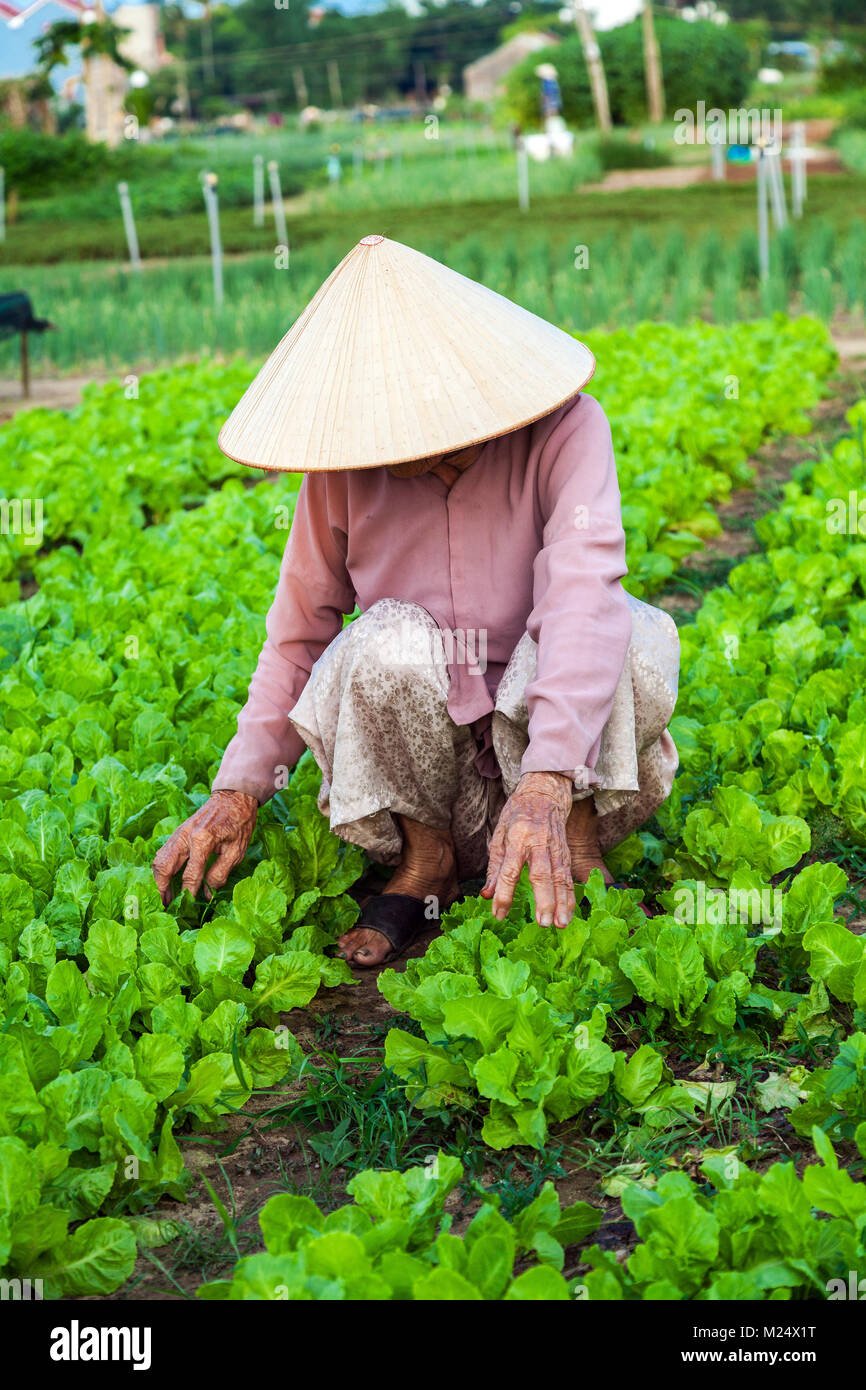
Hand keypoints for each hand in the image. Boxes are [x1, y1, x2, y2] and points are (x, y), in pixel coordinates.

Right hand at [152, 790, 257, 905]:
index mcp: (202, 840)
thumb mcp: (237, 851)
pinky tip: (166, 879)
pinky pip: (163, 853)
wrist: (233, 797)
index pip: (190, 875)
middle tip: (167, 905)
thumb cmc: (239, 824)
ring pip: (159, 860)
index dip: (188, 894)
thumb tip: (207, 894)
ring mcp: (178, 833)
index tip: (187, 908)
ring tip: (164, 896)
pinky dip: (161, 868)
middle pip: (164, 867)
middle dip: (162, 889)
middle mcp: (185, 836)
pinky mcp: (177, 832)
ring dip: (159, 879)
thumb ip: (220, 873)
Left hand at [481, 771, 574, 927]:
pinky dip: (569, 897)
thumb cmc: (517, 816)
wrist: (544, 793)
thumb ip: (494, 867)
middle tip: (542, 923)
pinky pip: (568, 878)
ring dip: (562, 903)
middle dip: (544, 900)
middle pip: (542, 875)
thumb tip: (486, 895)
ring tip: (560, 925)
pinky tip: (568, 914)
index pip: (509, 871)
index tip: (498, 914)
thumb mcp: (499, 835)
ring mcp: (555, 848)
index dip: (504, 894)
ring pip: (560, 878)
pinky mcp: (566, 853)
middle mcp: (538, 844)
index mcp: (517, 839)